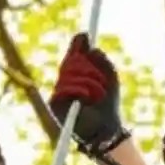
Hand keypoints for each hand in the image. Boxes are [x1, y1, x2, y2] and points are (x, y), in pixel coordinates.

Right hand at [48, 33, 129, 154]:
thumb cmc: (109, 104)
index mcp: (78, 73)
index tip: (86, 36)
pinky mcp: (55, 104)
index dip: (78, 45)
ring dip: (87, 81)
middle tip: (100, 79)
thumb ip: (101, 59)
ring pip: (68, 73)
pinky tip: (87, 96)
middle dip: (88, 67)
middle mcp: (66, 80)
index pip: (74, 55)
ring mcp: (59, 91)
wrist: (106, 129)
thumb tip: (86, 38)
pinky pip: (64, 88)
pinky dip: (78, 89)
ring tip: (98, 93)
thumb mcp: (110, 77)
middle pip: (71, 61)